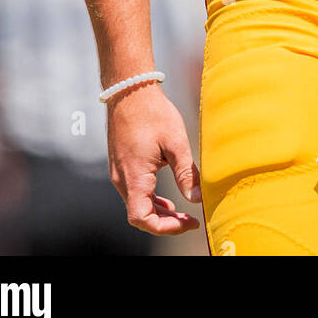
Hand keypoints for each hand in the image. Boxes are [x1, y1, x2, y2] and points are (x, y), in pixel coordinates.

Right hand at [107, 83, 201, 234]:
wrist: (130, 89)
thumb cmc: (152, 112)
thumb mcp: (175, 142)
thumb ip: (186, 173)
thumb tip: (197, 198)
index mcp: (133, 176)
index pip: (142, 218)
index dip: (165, 228)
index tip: (187, 222)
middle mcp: (122, 178)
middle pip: (140, 215)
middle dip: (165, 223)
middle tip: (189, 220)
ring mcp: (119, 172)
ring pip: (137, 204)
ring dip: (158, 212)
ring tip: (181, 213)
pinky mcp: (121, 164)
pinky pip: (135, 191)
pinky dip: (150, 199)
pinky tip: (166, 199)